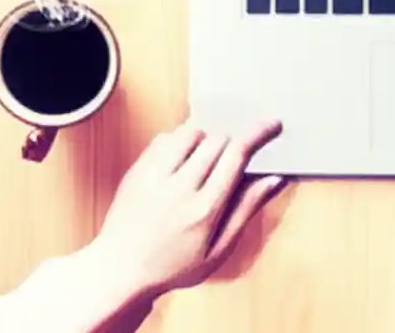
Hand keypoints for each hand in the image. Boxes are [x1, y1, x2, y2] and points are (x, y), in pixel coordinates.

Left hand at [85, 118, 286, 297]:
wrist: (120, 270)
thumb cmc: (172, 266)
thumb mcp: (218, 251)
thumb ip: (246, 211)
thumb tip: (274, 180)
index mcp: (204, 209)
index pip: (236, 155)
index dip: (257, 134)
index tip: (271, 124)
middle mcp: (179, 188)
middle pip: (216, 139)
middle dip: (231, 140)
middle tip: (233, 155)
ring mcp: (154, 176)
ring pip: (190, 132)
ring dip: (205, 137)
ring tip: (206, 158)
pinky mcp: (137, 170)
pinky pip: (164, 138)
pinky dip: (179, 140)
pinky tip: (182, 161)